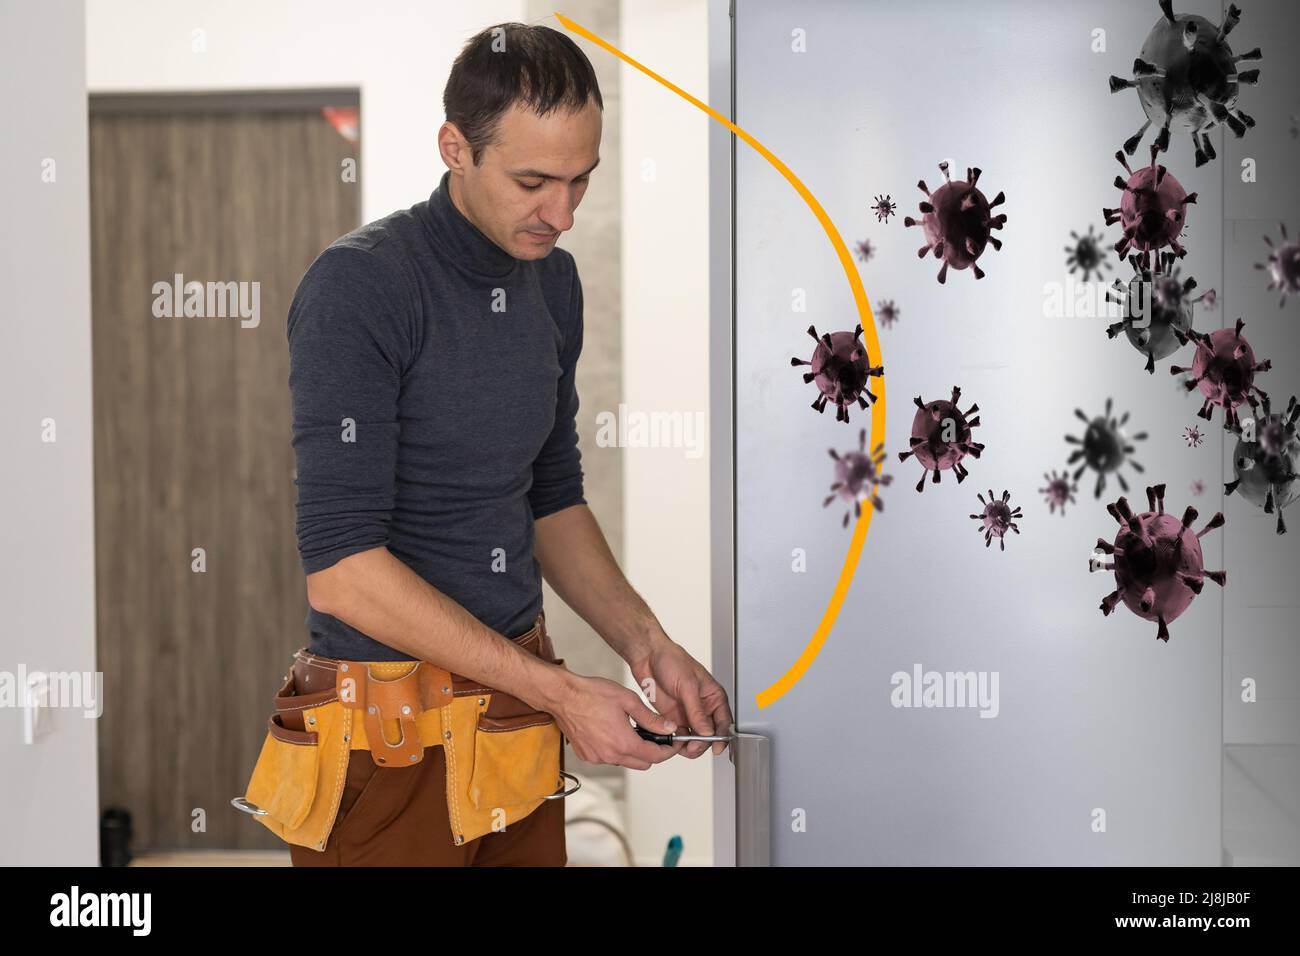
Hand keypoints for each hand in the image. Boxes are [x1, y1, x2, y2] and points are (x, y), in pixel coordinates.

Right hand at [546, 671, 678, 769]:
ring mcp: (596, 758)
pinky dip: (616, 750)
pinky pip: (608, 759)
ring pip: (625, 762)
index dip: (668, 750)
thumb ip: (651, 718)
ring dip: (633, 751)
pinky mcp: (586, 756)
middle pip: (642, 764)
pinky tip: (613, 732)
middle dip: (653, 752)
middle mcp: (610, 756)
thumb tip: (668, 728)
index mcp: (623, 743)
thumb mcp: (628, 700)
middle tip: (656, 736)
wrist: (563, 696)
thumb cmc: (591, 694)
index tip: (673, 743)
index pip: (655, 756)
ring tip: (632, 730)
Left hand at [626, 631, 732, 758]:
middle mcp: (702, 707)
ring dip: (690, 745)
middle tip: (693, 746)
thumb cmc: (671, 659)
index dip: (722, 736)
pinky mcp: (673, 718)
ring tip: (683, 747)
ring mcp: (687, 714)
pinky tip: (673, 742)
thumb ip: (696, 710)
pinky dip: (677, 742)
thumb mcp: (687, 684)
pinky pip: (679, 736)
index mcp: (712, 696)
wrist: (648, 656)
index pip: (723, 721)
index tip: (717, 747)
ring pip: (694, 738)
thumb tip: (706, 730)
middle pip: (709, 734)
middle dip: (703, 743)